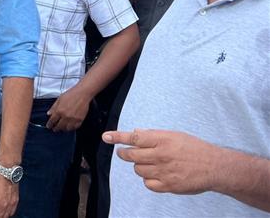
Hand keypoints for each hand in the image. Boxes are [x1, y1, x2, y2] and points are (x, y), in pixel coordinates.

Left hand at [46, 86, 90, 131]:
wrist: (82, 94)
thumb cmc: (71, 94)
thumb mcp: (59, 99)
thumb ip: (53, 107)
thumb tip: (49, 113)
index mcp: (59, 110)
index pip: (52, 120)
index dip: (49, 124)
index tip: (48, 126)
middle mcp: (66, 116)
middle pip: (59, 126)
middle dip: (56, 128)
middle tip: (55, 129)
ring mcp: (73, 119)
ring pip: (67, 129)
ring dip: (63, 129)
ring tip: (62, 128)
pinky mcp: (80, 120)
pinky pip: (75, 127)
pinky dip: (71, 128)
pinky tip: (70, 127)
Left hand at [102, 129, 217, 193]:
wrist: (214, 167)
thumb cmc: (194, 148)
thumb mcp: (173, 135)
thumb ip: (153, 135)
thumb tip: (135, 133)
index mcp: (162, 140)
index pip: (134, 138)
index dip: (118, 137)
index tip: (106, 137)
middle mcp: (161, 155)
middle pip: (131, 155)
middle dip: (124, 153)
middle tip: (123, 152)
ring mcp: (164, 171)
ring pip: (138, 169)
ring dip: (139, 166)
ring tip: (149, 163)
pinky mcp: (168, 186)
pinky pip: (147, 183)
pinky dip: (148, 179)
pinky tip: (155, 174)